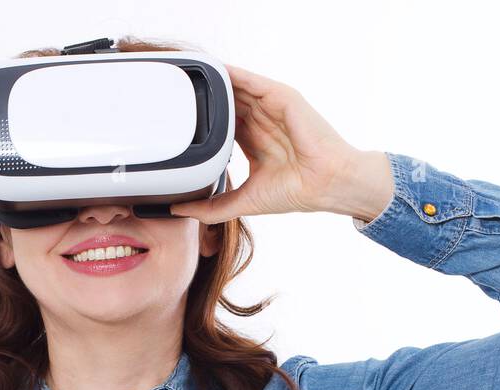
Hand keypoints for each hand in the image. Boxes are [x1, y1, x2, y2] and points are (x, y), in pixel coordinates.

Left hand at [169, 63, 393, 223]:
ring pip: (237, 88)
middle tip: (175, 92)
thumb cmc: (295, 191)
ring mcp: (273, 108)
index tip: (174, 119)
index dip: (201, 121)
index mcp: (254, 140)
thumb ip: (212, 206)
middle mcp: (262, 121)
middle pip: (227, 102)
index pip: (222, 124)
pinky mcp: (282, 98)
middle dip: (204, 97)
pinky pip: (253, 81)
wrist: (325, 184)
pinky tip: (214, 70)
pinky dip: (234, 74)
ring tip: (189, 74)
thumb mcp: (244, 200)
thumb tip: (179, 209)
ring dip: (215, 81)